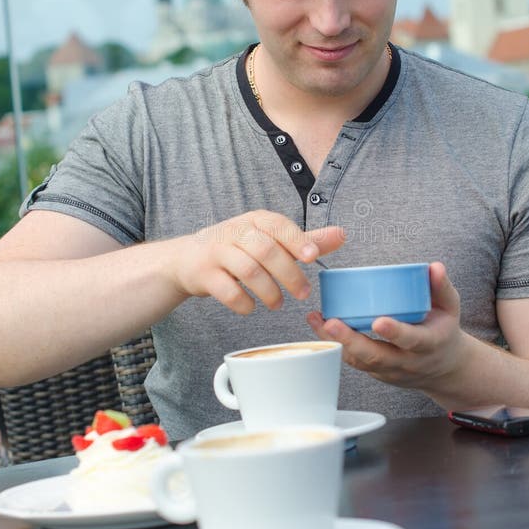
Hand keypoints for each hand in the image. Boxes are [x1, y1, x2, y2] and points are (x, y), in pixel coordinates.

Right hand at [173, 210, 344, 314]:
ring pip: (248, 271)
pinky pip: (226, 291)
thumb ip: (304, 240)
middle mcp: (235, 232)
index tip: (312, 256)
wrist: (187, 259)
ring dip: (268, 291)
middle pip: (266, 250)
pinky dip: (243, 303)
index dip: (295, 239)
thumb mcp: (270, 240)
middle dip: (288, 274)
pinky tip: (251, 308)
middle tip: (303, 293)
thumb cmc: (238, 248)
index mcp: (255, 220)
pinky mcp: (203, 274)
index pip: (278, 225)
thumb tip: (341, 235)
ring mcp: (217, 252)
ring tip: (278, 304)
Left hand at [307, 262, 464, 389]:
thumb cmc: (443, 331)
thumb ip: (441, 287)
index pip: (412, 340)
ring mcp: (390, 370)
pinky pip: (355, 361)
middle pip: (377, 356)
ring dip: (336, 342)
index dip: (395, 332)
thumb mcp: (450, 308)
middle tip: (332, 323)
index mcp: (428, 344)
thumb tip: (434, 267)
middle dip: (352, 341)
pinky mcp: (377, 373)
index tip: (378, 322)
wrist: (444, 368)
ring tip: (318, 320)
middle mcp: (407, 361)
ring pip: (360, 361)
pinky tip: (321, 327)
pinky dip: (336, 345)